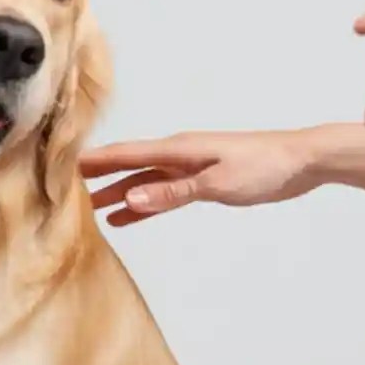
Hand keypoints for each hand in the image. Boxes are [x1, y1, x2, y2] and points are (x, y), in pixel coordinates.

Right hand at [81, 130, 321, 225]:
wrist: (301, 161)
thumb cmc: (264, 167)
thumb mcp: (218, 183)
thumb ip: (173, 192)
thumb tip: (130, 197)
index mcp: (179, 149)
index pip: (126, 154)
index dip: (94, 160)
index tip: (62, 166)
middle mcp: (178, 154)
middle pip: (128, 165)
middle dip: (97, 175)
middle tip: (63, 187)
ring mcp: (189, 167)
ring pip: (143, 179)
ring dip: (117, 192)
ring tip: (89, 209)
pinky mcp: (202, 180)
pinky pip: (163, 191)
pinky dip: (143, 202)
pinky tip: (128, 215)